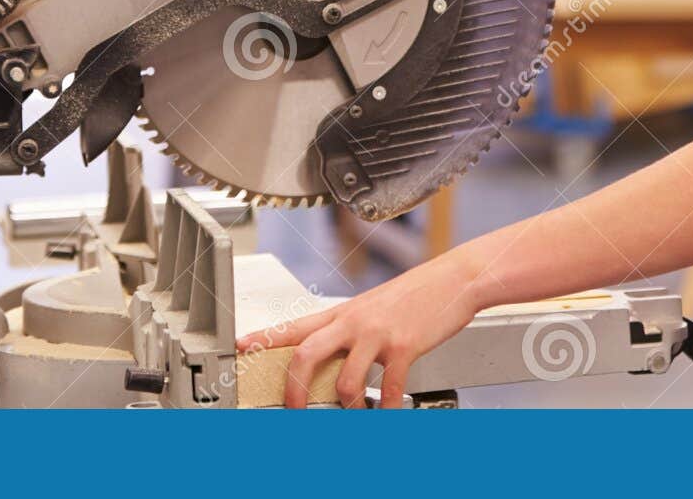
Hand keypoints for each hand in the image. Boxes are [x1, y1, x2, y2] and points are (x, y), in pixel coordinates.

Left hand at [236, 252, 484, 407]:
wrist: (454, 279)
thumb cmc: (415, 295)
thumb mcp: (374, 307)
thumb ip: (352, 331)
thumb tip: (335, 360)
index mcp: (343, 313)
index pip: (293, 325)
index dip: (261, 338)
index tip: (238, 347)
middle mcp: (353, 322)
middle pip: (304, 354)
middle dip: (293, 389)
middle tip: (293, 410)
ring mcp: (377, 334)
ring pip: (343, 381)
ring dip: (348, 407)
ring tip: (357, 413)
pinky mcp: (403, 347)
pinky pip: (387, 389)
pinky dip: (386, 409)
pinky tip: (389, 412)